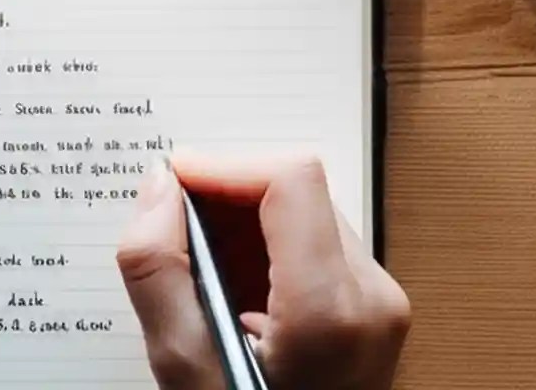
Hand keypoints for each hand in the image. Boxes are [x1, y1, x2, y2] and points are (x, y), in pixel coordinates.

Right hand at [117, 150, 410, 389]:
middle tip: (174, 234)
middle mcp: (373, 295)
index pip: (290, 178)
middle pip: (295, 190)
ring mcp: (380, 301)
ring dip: (242, 221)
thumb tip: (155, 190)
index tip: (172, 179)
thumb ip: (158, 273)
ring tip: (201, 272)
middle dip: (225, 196)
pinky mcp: (372, 306)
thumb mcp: (184, 370)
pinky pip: (315, 241)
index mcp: (331, 308)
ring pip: (304, 210)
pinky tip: (231, 289)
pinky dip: (264, 245)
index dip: (222, 165)